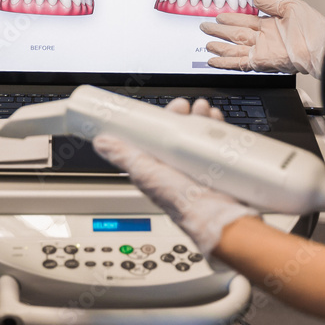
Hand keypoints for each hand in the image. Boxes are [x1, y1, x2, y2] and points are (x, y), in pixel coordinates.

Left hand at [92, 98, 258, 256]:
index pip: (161, 137)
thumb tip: (101, 143)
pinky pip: (221, 145)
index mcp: (163, 168)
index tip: (173, 108)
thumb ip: (125, 158)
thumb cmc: (183, 202)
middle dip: (187, 116)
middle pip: (184, 134)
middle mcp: (183, 168)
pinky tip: (219, 121)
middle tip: (189, 106)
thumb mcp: (148, 174)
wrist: (218, 218)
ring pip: (202, 137)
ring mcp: (203, 168)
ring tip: (205, 110)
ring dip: (203, 119)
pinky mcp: (223, 169)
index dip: (165, 120)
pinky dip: (220, 130)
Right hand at [199, 0, 324, 77]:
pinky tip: (214, 60)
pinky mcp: (261, 62)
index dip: (231, 18)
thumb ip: (271, 3)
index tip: (219, 16)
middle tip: (205, 27)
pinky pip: (238, 62)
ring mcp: (261, 50)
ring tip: (207, 44)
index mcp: (271, 24)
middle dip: (220, 32)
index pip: (245, 21)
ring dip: (220, 47)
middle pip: (236, 34)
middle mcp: (264, 38)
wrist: (322, 47)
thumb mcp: (292, 6)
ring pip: (234, 48)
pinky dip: (225, 62)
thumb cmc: (313, 27)